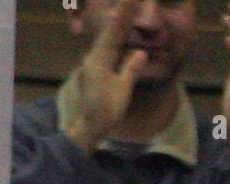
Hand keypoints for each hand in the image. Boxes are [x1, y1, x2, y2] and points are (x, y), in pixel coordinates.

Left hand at [64, 0, 148, 153]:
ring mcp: (92, 63)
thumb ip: (131, 69)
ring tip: (126, 11)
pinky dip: (114, 42)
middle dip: (121, 15)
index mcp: (100, 59)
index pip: (114, 32)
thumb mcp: (122, 90)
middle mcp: (93, 57)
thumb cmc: (106, 111)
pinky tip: (119, 37)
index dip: (124, 14)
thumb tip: (141, 52)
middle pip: (109, 32)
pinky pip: (106, 52)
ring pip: (107, 40)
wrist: (88, 126)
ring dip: (117, 26)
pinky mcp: (94, 71)